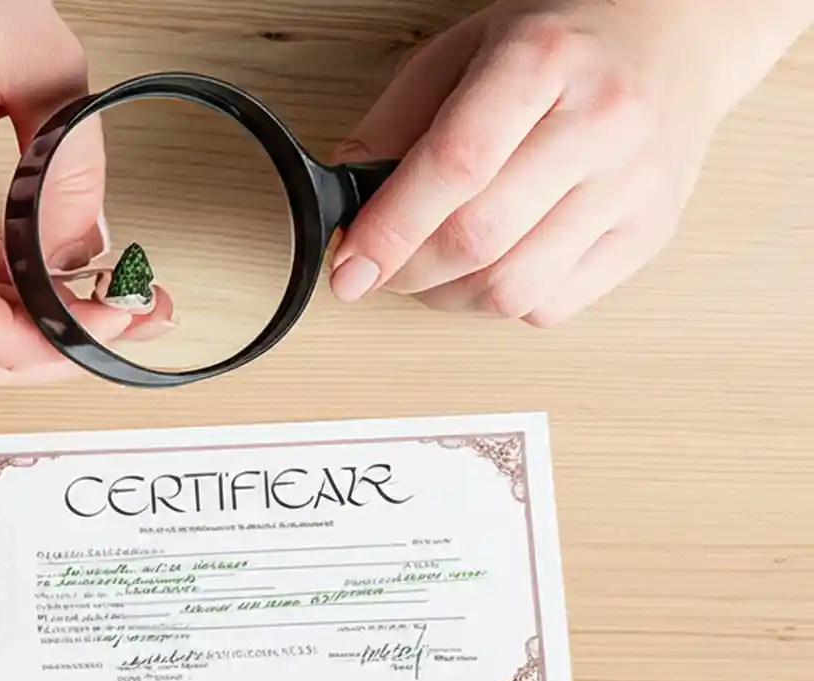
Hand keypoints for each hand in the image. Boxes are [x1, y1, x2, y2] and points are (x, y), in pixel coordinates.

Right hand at [0, 0, 168, 391]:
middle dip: (40, 352)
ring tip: (112, 300)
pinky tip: (58, 275)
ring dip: (29, 332)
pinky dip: (6, 301)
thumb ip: (69, 166)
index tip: (101, 325)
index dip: (25, 343)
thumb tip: (86, 261)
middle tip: (127, 322)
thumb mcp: (40, 58)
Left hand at [331, 0, 811, 326]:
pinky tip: (490, 267)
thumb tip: (347, 199)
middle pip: (479, 238)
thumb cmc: (557, 44)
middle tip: (380, 268)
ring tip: (431, 269)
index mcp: (541, 61)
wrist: (672, 35)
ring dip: (448, 296)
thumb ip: (396, 121)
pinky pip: (553, 307)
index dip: (390, 229)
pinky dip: (501, 302)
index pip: (455, 166)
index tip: (348, 267)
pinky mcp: (651, 232)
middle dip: (407, 271)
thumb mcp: (462, 50)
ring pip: (514, 289)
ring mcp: (634, 185)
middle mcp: (599, 123)